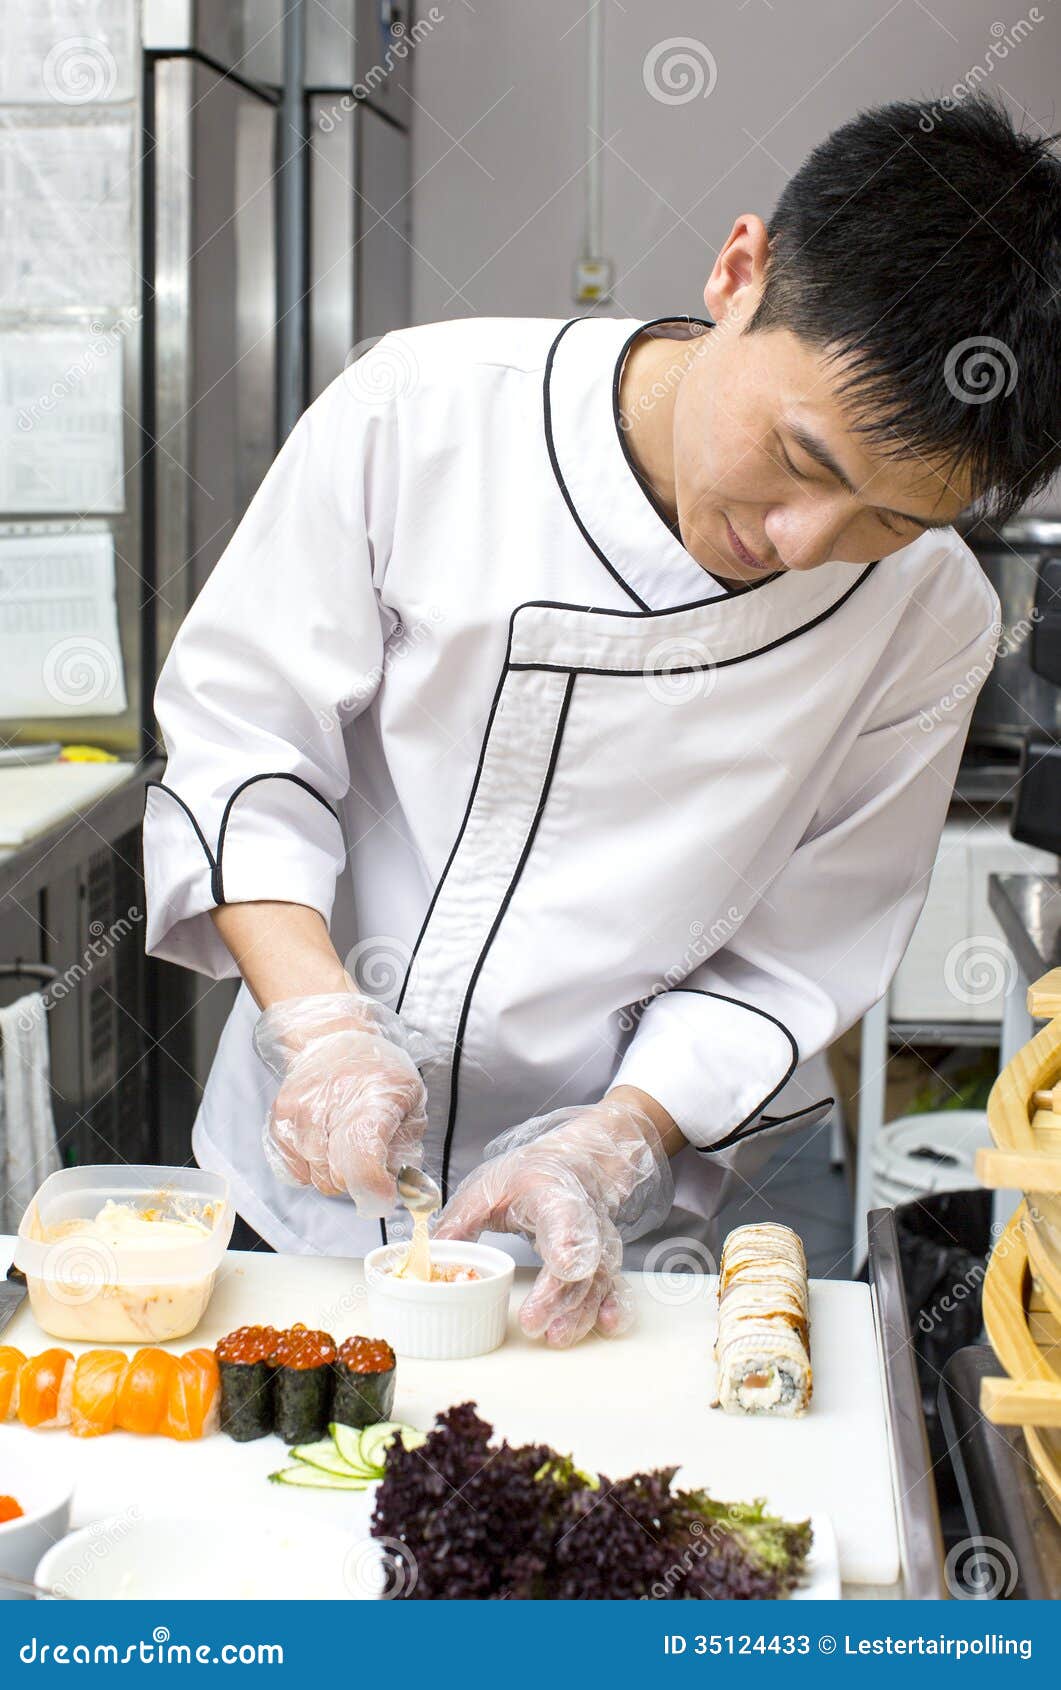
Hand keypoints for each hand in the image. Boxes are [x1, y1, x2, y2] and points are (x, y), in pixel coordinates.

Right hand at [254, 992, 428, 1217]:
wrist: (333, 1038)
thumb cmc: (377, 1070)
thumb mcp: (411, 1099)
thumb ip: (409, 1148)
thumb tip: (402, 1190)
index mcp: (370, 1098)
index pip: (361, 1158)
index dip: (373, 1188)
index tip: (383, 1195)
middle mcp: (328, 1104)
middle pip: (337, 1177)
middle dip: (358, 1180)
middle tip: (368, 1155)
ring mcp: (297, 1112)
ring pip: (315, 1178)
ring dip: (334, 1173)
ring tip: (344, 1142)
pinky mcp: (278, 1119)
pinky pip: (293, 1172)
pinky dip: (310, 1168)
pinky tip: (324, 1143)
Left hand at [435, 1100, 673, 1347]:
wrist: (576, 1163)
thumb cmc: (529, 1176)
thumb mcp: (487, 1187)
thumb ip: (460, 1222)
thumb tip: (426, 1256)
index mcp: (554, 1197)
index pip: (566, 1219)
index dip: (567, 1243)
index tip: (562, 1264)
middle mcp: (584, 1222)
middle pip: (579, 1263)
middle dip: (559, 1297)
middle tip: (533, 1323)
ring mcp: (599, 1243)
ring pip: (596, 1281)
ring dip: (580, 1312)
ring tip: (557, 1336)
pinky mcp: (604, 1261)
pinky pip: (615, 1286)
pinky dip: (615, 1307)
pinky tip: (608, 1326)